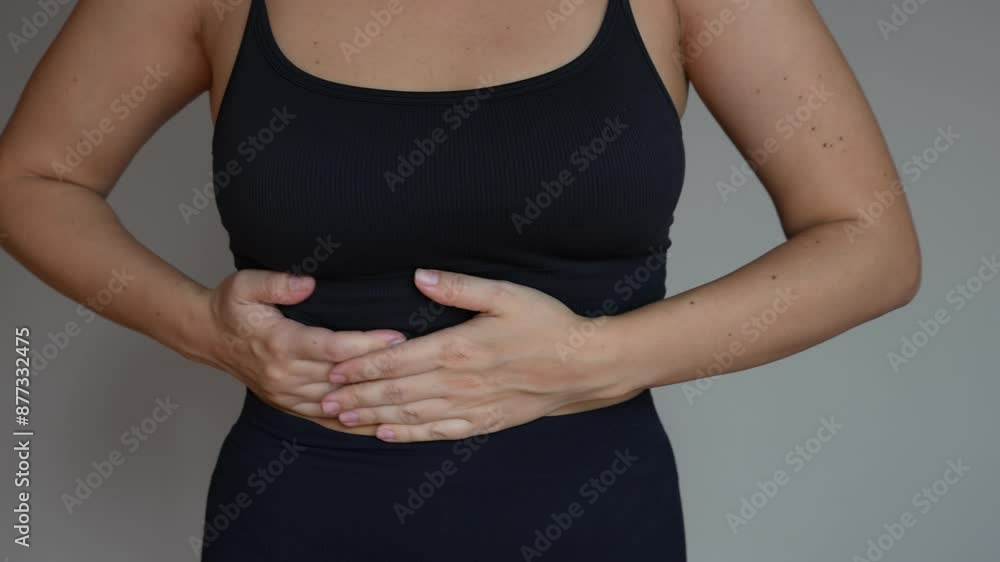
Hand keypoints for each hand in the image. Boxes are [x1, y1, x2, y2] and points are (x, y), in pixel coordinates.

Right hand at [200, 270, 406, 417]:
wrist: (208, 337)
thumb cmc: (232, 307)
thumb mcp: (246, 285)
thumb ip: (277, 283)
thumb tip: (308, 283)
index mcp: (280, 343)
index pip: (332, 347)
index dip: (366, 343)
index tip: (396, 337)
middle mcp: (286, 375)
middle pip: (342, 376)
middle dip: (380, 371)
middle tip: (417, 365)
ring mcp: (288, 395)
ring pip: (338, 402)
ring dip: (373, 401)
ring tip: (409, 398)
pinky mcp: (290, 405)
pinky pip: (327, 419)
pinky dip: (355, 423)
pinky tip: (381, 426)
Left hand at [319, 269, 630, 441]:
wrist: (583, 366)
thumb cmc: (547, 325)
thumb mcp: (506, 295)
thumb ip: (459, 286)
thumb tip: (420, 276)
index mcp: (457, 348)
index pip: (396, 359)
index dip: (360, 365)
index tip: (331, 367)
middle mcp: (458, 382)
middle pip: (395, 392)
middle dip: (354, 396)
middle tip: (320, 399)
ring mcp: (470, 406)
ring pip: (410, 415)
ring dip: (372, 417)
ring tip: (341, 418)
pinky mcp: (484, 422)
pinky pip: (438, 432)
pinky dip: (408, 435)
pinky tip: (386, 435)